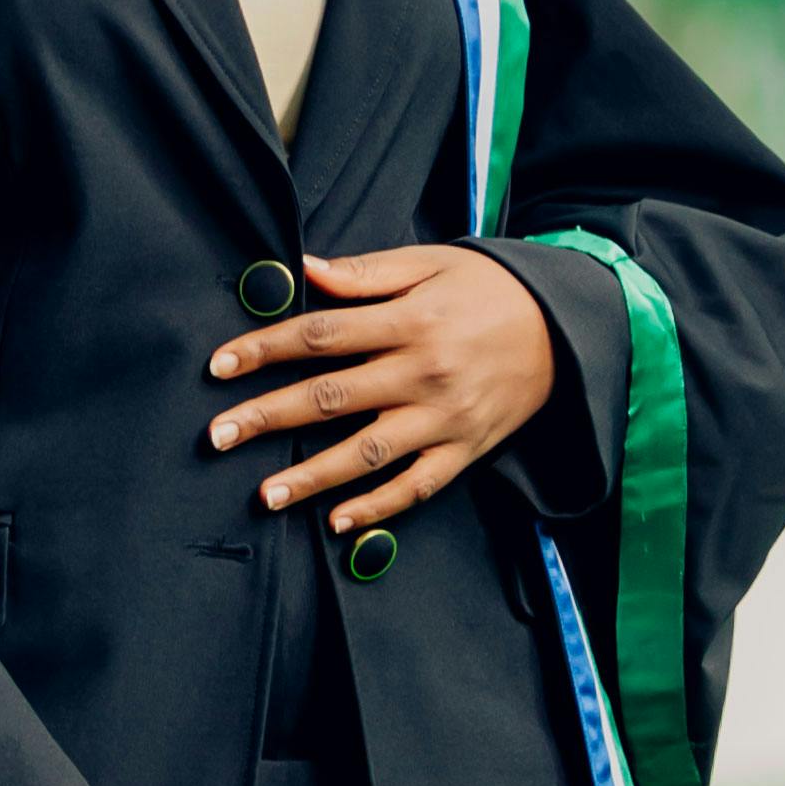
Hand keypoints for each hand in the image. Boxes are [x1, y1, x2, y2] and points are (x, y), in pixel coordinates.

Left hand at [206, 244, 555, 536]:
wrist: (567, 327)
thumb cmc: (490, 289)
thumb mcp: (431, 263)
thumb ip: (365, 272)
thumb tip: (303, 269)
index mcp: (409, 321)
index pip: (320, 336)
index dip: (265, 349)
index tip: (219, 365)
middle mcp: (423, 373)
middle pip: (331, 397)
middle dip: (268, 417)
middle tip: (218, 436)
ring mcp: (445, 418)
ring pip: (368, 452)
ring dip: (313, 476)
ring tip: (265, 494)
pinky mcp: (466, 450)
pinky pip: (417, 487)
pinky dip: (378, 508)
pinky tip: (337, 522)